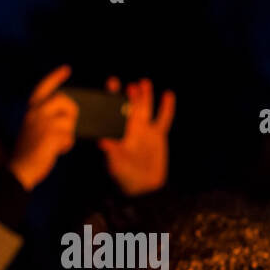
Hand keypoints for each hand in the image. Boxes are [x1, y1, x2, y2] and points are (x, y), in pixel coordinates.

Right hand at [8, 65, 78, 191]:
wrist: (19, 170)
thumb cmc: (28, 153)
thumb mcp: (33, 130)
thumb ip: (46, 118)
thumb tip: (69, 113)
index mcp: (30, 112)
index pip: (42, 88)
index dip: (55, 77)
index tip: (67, 69)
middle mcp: (35, 114)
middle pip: (64, 100)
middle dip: (71, 113)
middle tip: (66, 126)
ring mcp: (43, 124)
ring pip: (69, 122)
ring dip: (68, 135)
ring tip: (55, 145)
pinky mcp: (51, 135)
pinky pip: (69, 137)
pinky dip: (66, 146)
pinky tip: (56, 151)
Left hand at [99, 77, 175, 195]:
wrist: (143, 187)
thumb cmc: (125, 176)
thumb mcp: (116, 164)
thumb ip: (111, 151)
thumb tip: (101, 142)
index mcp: (117, 133)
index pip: (113, 112)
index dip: (111, 98)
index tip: (110, 84)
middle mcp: (130, 129)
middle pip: (129, 107)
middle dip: (128, 95)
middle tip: (127, 84)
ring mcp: (145, 130)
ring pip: (145, 108)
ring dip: (145, 96)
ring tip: (143, 83)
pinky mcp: (158, 135)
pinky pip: (163, 119)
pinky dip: (166, 107)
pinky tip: (167, 94)